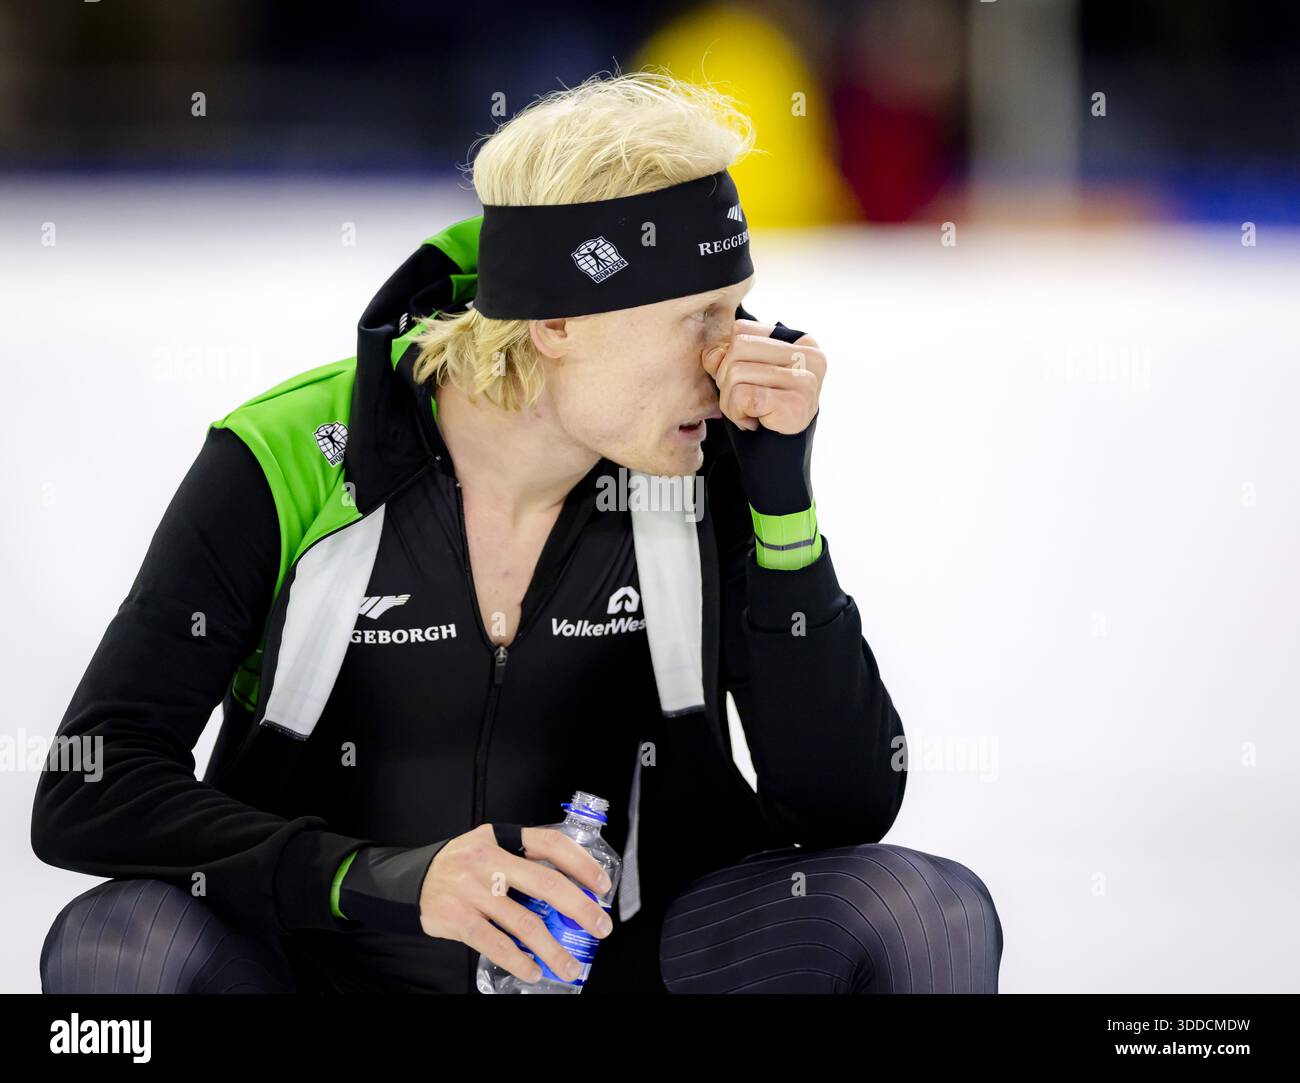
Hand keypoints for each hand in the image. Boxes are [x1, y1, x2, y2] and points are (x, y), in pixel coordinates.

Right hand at [416, 823, 612, 984]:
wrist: (411, 880)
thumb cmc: (462, 865)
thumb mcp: (490, 847)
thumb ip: (522, 860)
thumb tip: (571, 891)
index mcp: (501, 838)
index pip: (550, 844)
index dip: (581, 863)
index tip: (602, 886)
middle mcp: (488, 861)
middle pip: (546, 884)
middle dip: (580, 908)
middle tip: (600, 927)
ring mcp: (472, 890)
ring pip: (524, 923)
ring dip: (553, 949)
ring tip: (570, 965)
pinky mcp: (457, 919)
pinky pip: (496, 945)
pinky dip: (519, 962)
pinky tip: (533, 971)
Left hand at [702, 317, 824, 433]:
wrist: (780, 452)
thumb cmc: (763, 408)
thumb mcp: (744, 375)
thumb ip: (726, 357)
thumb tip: (712, 355)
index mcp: (801, 340)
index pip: (742, 330)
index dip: (729, 356)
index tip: (744, 381)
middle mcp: (810, 355)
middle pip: (738, 348)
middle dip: (726, 378)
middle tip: (742, 401)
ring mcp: (806, 379)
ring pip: (736, 373)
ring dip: (730, 401)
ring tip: (749, 413)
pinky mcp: (795, 403)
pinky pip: (742, 397)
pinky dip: (737, 414)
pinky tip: (754, 422)